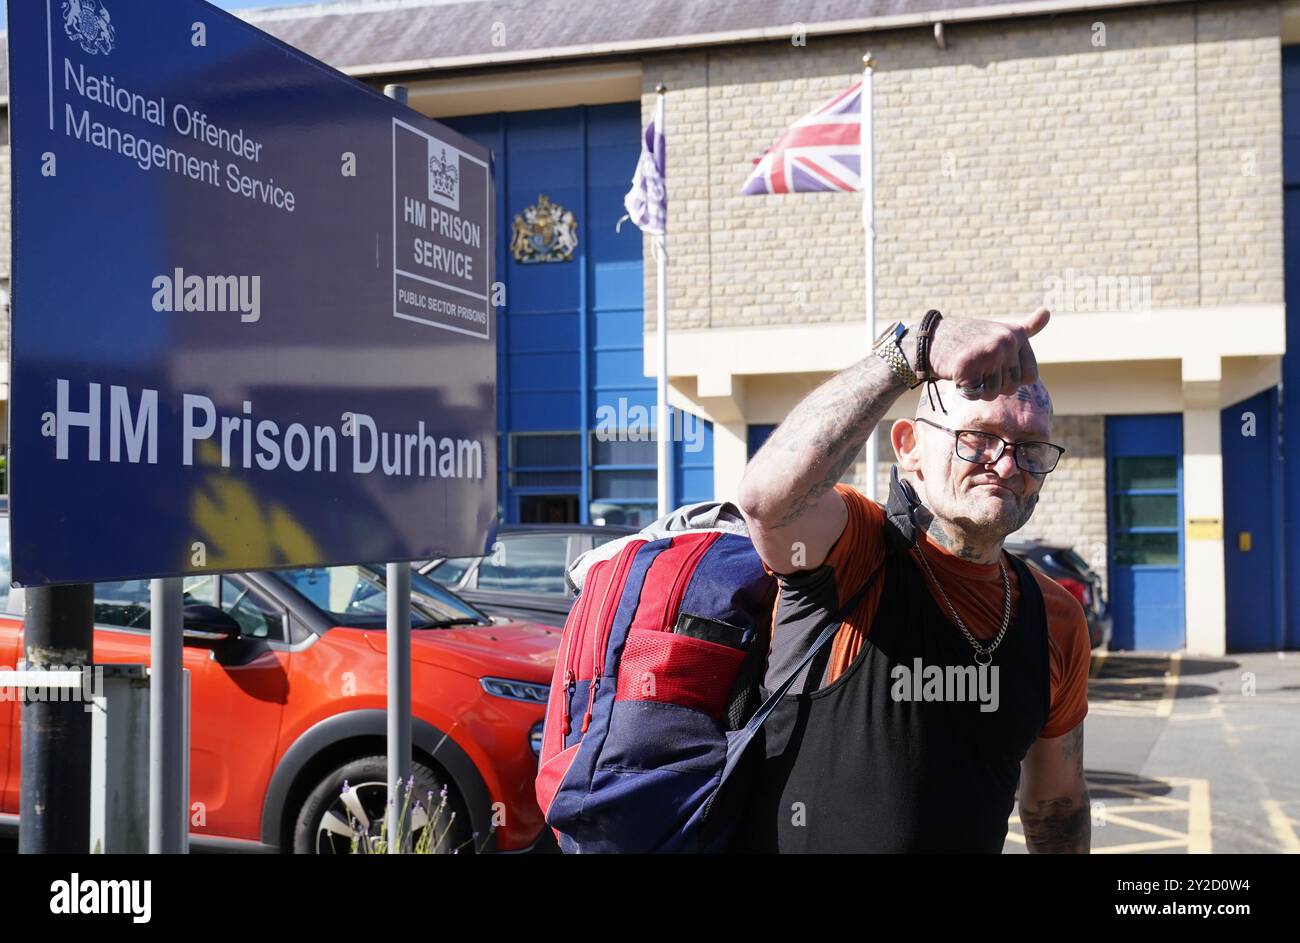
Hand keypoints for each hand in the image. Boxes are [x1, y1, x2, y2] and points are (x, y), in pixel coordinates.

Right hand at [924, 307, 1049, 399]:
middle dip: (993, 385)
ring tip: (968, 369)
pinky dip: (964, 391)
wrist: (933, 338)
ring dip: (978, 389)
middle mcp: (1005, 342)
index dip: (1011, 378)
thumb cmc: (970, 338)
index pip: (1030, 377)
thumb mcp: (1002, 330)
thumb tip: (1047, 312)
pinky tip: (957, 374)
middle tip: (978, 367)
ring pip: (993, 394)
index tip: (996, 365)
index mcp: (1017, 335)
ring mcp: (988, 354)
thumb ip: (1027, 328)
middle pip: (1011, 388)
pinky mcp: (968, 367)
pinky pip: (975, 395)